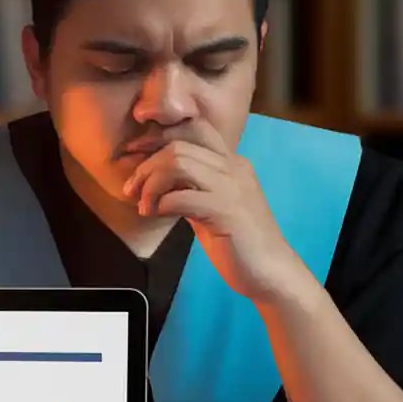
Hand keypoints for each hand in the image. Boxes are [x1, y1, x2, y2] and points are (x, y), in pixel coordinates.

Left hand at [122, 120, 315, 303]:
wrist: (269, 272)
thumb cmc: (237, 242)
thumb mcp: (210, 205)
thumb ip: (190, 187)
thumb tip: (156, 180)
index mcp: (232, 163)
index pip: (194, 129)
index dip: (158, 137)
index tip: (134, 154)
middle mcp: (234, 168)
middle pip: (179, 145)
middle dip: (147, 166)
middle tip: (132, 190)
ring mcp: (231, 188)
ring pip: (178, 163)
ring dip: (151, 184)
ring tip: (144, 205)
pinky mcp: (225, 212)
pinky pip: (182, 196)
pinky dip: (161, 203)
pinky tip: (154, 215)